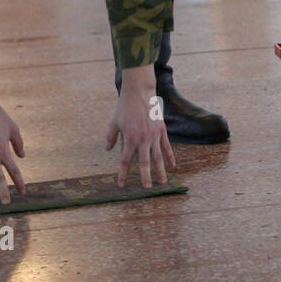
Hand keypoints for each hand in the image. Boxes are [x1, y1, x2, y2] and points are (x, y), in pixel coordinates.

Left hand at [105, 66, 174, 187]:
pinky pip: (166, 146)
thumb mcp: (113, 122)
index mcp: (130, 138)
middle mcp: (143, 139)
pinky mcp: (161, 130)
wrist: (139, 92)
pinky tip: (172, 165)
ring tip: (163, 182)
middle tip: (147, 188)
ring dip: (160, 170)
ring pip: (158, 156)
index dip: (123, 173)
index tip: (122, 184)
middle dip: (146, 177)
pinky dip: (170, 156)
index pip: (126, 160)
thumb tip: (108, 150)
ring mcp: (154, 135)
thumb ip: (111, 137)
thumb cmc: (124, 107)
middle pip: (145, 162)